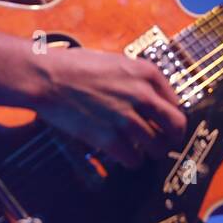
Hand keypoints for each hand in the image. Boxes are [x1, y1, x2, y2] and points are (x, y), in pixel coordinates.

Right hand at [35, 47, 188, 169]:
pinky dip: (132, 161)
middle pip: (176, 126)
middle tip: (164, 142)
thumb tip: (151, 97)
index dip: (170, 116)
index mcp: (146, 72)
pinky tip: (124, 156)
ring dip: (151, 152)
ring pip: (158, 147)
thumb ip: (137, 78)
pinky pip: (134, 160)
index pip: (176, 102)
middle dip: (172, 137)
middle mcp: (142, 94)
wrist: (47, 78)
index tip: (164, 123)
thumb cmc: (75, 66)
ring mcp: (127, 118)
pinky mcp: (110, 138)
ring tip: (141, 151)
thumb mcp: (115, 61)